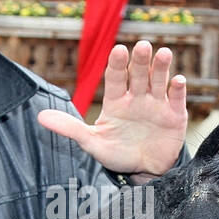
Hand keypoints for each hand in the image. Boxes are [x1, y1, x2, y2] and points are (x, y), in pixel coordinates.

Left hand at [39, 41, 187, 179]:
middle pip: (138, 74)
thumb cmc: (116, 154)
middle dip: (140, 60)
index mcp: (117, 100)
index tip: (118, 50)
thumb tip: (40, 117)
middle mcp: (137, 98)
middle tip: (142, 46)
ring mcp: (157, 105)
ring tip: (163, 53)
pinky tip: (177, 80)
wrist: (143, 172)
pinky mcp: (175, 116)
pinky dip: (177, 89)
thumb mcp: (91, 143)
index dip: (117, 64)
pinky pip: (176, 99)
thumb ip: (69, 128)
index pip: (116, 77)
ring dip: (161, 67)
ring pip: (158, 81)